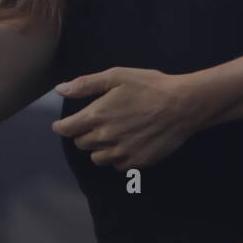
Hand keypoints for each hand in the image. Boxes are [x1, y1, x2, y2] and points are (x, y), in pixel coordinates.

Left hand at [51, 67, 211, 169]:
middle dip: (83, 134)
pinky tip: (126, 144)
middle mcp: (105, 138)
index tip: (62, 125)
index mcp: (96, 116)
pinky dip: (117, 157)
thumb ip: (86, 84)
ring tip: (110, 136)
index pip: (66, 129)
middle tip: (94, 124)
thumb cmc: (150, 86)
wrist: (182, 105)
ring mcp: (121, 152)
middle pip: (81, 144)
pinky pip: (117, 165)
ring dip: (98, 148)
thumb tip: (60, 90)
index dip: (61, 127)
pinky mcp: (136, 162)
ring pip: (97, 158)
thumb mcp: (116, 76)